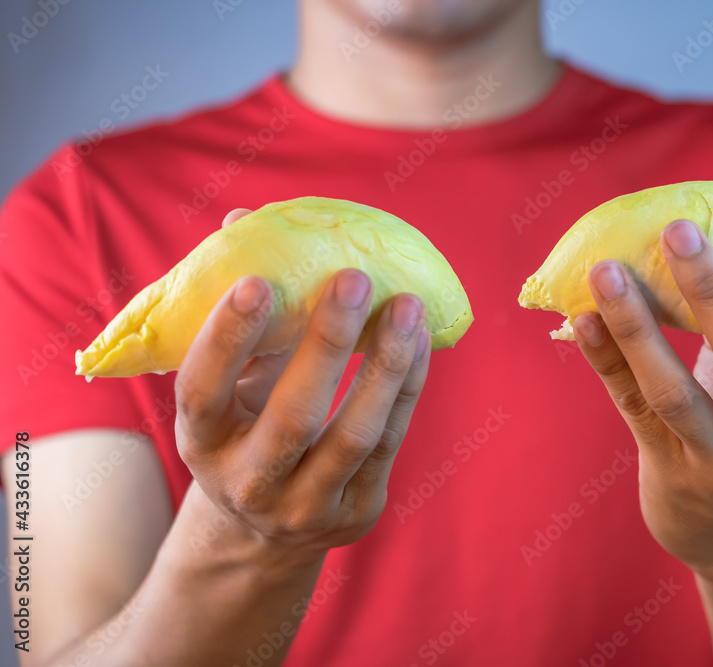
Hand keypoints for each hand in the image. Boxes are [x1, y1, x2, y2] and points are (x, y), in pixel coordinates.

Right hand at [174, 209, 430, 563]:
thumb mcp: (225, 386)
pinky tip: (419, 342)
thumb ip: (237, 314)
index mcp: (200, 444)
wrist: (264, 532)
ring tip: (408, 305)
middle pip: (292, 416)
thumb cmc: (243, 430)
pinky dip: (406, 388)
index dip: (226, 338)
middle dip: (328, 343)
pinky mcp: (356, 511)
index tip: (256, 281)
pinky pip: (391, 442)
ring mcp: (306, 505)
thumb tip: (243, 218)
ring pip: (355, 434)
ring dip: (386, 365)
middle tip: (355, 278)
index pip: (202, 391)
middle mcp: (248, 482)